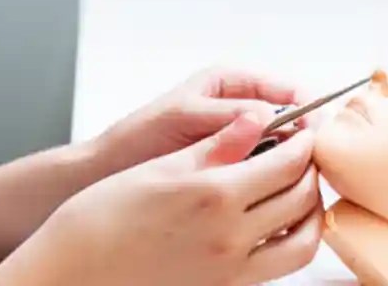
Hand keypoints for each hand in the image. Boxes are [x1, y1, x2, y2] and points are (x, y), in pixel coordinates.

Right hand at [45, 112, 323, 285]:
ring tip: (299, 189)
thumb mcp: (163, 167)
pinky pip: (278, 266)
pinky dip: (291, 241)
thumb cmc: (103, 216)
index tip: (304, 130)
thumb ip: (218, 144)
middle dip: (312, 171)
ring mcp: (231, 269)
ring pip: (302, 240)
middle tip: (306, 154)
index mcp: (215, 196)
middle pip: (302, 199)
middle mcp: (230, 237)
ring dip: (312, 211)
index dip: (304, 141)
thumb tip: (256, 118)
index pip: (288, 163)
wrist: (74, 270)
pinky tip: (277, 223)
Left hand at [94, 66, 312, 174]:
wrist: (109, 173)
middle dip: (307, 139)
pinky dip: (276, 180)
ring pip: (285, 147)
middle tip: (317, 162)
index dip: (309, 108)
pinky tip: (281, 194)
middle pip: (294, 118)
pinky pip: (268, 169)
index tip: (319, 132)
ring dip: (293, 163)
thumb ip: (225, 116)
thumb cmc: (138, 138)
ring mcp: (242, 139)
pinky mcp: (237, 167)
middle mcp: (242, 107)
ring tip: (301, 181)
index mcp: (232, 82)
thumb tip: (269, 116)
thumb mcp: (183, 117)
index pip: (288, 89)